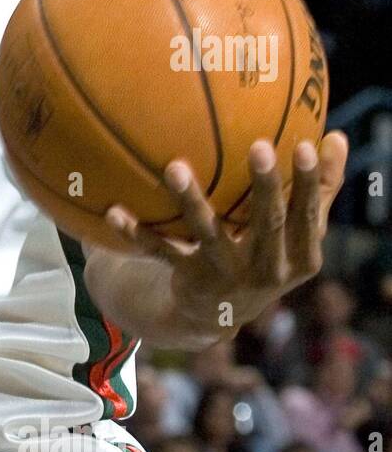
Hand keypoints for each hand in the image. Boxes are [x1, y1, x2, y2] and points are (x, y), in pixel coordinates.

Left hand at [104, 133, 347, 339]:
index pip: (309, 213)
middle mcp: (267, 269)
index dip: (310, 182)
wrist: (218, 314)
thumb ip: (321, 189)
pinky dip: (135, 232)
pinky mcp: (189, 279)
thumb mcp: (300, 232)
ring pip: (207, 232)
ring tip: (174, 166)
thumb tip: (338, 137)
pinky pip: (160, 251)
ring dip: (190, 199)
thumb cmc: (265, 254)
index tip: (305, 146)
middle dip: (266, 185)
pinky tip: (113, 212)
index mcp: (300, 255)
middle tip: (259, 147)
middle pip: (268, 221)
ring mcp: (226, 275)